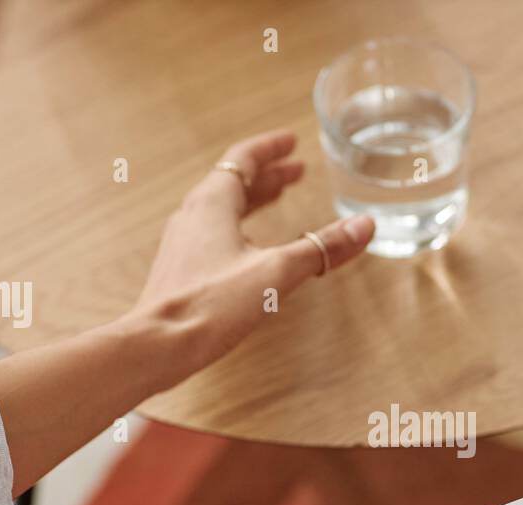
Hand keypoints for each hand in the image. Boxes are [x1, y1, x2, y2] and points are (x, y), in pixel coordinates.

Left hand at [133, 129, 374, 370]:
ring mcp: (183, 243)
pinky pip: (212, 234)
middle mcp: (193, 215)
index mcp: (213, 202)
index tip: (291, 141)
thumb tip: (364, 225)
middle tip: (296, 171)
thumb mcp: (277, 273)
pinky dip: (238, 226)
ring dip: (252, 200)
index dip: (270, 148)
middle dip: (267, 175)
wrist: (158, 345)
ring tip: (277, 201)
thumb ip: (321, 248)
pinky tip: (249, 248)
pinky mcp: (181, 269)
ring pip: (221, 209)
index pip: (243, 159)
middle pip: (233, 182)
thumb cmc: (211, 304)